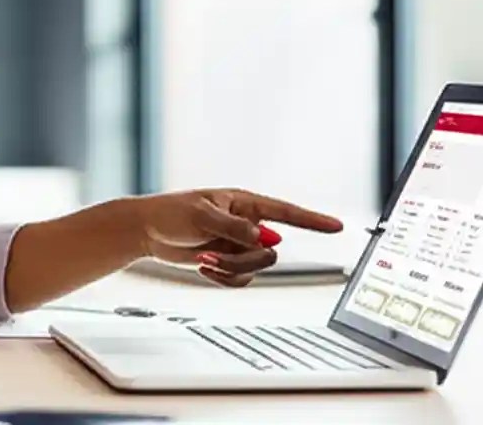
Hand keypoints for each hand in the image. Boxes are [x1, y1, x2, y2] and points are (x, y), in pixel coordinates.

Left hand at [134, 189, 342, 287]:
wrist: (146, 231)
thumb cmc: (170, 213)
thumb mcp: (202, 215)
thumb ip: (235, 227)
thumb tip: (264, 237)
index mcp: (244, 203)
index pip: (286, 212)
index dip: (312, 220)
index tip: (336, 226)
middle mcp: (246, 224)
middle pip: (270, 251)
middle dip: (242, 259)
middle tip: (212, 254)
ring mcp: (237, 244)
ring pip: (256, 268)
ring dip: (230, 268)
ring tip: (204, 259)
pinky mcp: (227, 260)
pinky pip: (241, 279)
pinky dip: (224, 278)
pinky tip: (204, 267)